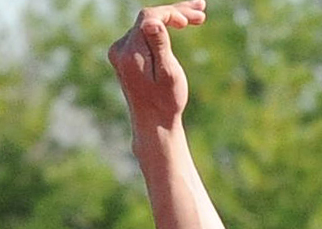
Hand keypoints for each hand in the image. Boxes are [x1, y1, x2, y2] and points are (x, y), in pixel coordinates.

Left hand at [109, 3, 205, 135]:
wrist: (154, 124)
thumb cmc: (166, 102)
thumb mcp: (168, 73)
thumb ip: (159, 45)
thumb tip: (152, 21)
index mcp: (130, 52)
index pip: (149, 17)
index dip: (171, 14)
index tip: (191, 22)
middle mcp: (120, 48)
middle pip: (148, 18)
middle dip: (176, 13)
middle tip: (201, 9)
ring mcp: (121, 51)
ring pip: (148, 24)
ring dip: (172, 18)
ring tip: (198, 15)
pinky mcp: (126, 55)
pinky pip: (145, 34)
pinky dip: (163, 29)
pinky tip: (181, 24)